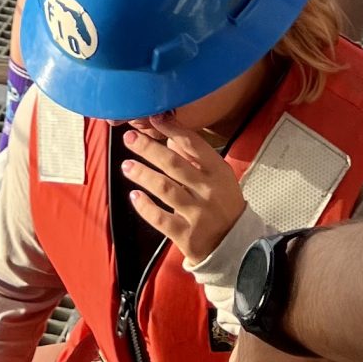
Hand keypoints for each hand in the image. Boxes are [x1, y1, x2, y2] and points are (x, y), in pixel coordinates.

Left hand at [123, 123, 245, 263]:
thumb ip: (195, 157)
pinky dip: (146, 207)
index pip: (194, 145)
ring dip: (143, 175)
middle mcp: (208, 191)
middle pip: (174, 164)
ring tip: (126, 165)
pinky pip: (161, 219)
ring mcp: (198, 214)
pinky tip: (134, 196)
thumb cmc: (222, 203)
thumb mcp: (218, 177)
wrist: (235, 244)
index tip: (154, 118)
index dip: (172, 129)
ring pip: (165, 189)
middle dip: (149, 148)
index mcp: (218, 172)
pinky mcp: (187, 235)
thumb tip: (170, 134)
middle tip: (129, 138)